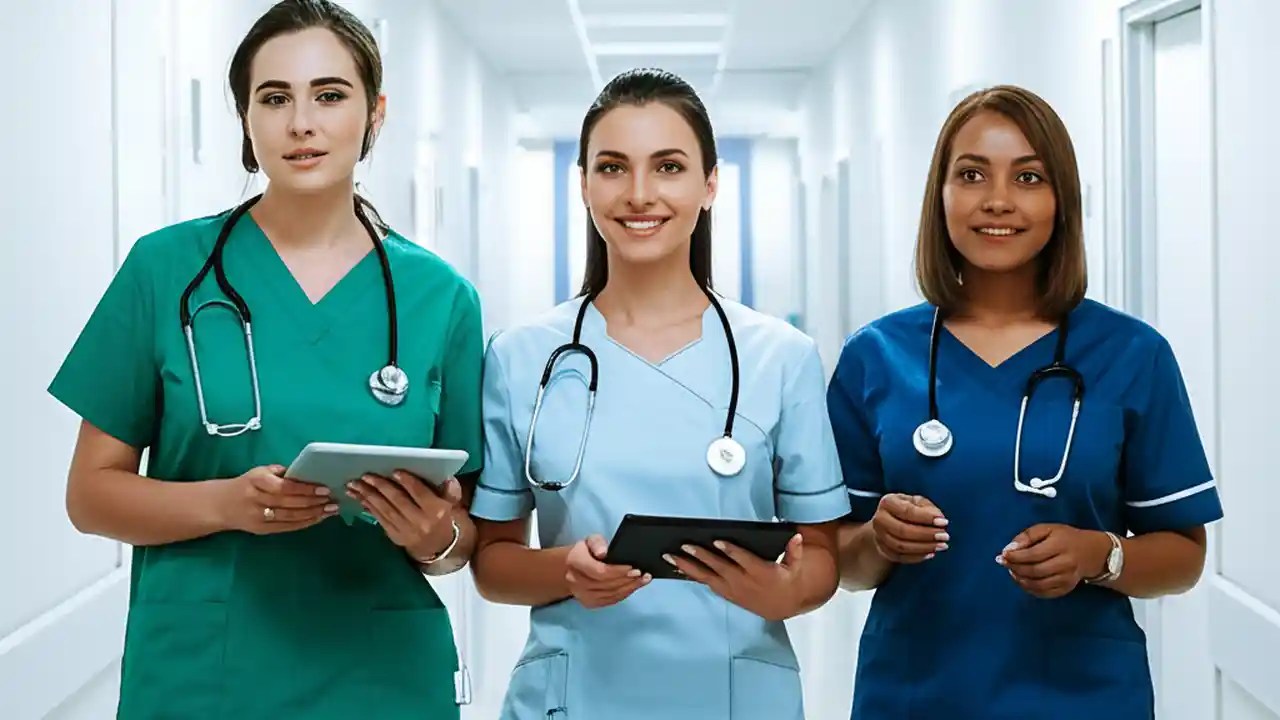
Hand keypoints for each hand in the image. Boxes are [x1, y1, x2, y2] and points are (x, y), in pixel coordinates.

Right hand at [217, 464, 337, 533]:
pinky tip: (318, 518)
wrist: (221, 505)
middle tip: (333, 500)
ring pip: (290, 517)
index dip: (305, 489)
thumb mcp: (260, 472)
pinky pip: (287, 527)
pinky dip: (305, 523)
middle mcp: (256, 499)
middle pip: (289, 503)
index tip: (324, 489)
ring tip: (330, 510)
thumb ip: (282, 473)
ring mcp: (258, 517)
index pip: (284, 487)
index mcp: (256, 481)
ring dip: (313, 514)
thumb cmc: (247, 484)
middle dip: (314, 503)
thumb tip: (308, 473)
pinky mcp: (261, 530)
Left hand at [347, 471, 462, 560]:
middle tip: (366, 475)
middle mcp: (420, 522)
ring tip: (355, 484)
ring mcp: (406, 531)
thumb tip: (448, 478)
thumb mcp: (450, 504)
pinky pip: (380, 519)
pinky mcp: (394, 536)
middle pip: (398, 501)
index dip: (407, 482)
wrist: (436, 547)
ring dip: (368, 496)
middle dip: (381, 487)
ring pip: (385, 510)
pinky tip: (360, 497)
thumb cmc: (441, 518)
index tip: (394, 471)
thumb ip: (450, 492)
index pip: (420, 493)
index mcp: (436, 511)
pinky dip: (369, 507)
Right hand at [565, 535, 649, 608]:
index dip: (618, 571)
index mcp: (575, 561)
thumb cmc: (586, 551)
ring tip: (643, 580)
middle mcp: (575, 580)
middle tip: (643, 574)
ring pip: (610, 594)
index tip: (632, 568)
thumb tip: (603, 552)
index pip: (599, 571)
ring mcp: (581, 594)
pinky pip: (610, 600)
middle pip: (606, 584)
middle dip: (627, 580)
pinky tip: (634, 587)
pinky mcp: (589, 602)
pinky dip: (624, 594)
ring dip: (629, 588)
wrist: (574, 567)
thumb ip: (597, 543)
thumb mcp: (591, 540)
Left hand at [666, 534, 804, 621]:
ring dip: (687, 566)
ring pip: (706, 577)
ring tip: (670, 556)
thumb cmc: (786, 579)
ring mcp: (732, 589)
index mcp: (760, 572)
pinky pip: (705, 584)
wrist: (781, 606)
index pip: (743, 559)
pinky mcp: (726, 593)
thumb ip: (795, 551)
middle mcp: (743, 582)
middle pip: (719, 567)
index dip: (730, 550)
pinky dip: (691, 575)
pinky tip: (677, 567)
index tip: (718, 540)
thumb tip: (796, 536)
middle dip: (701, 555)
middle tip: (685, 544)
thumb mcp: (796, 566)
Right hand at [870, 493, 949, 563]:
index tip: (944, 522)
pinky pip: (900, 557)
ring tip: (941, 546)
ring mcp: (879, 536)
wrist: (889, 521)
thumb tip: (939, 520)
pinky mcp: (883, 550)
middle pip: (902, 531)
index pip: (907, 511)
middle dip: (926, 535)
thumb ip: (928, 508)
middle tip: (945, 536)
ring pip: (901, 546)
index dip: (926, 518)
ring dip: (924, 547)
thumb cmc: (907, 509)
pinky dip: (917, 557)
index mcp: (888, 502)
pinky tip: (930, 553)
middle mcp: (880, 519)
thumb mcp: (917, 502)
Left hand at [998, 524, 1108, 598]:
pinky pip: (1044, 593)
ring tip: (1012, 571)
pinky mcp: (1067, 588)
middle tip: (1004, 564)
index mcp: (1060, 545)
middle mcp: (1066, 564)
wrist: (1091, 552)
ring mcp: (1067, 579)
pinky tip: (1023, 580)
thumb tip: (1009, 549)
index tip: (1002, 555)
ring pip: (1038, 585)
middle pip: (1035, 571)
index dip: (1015, 556)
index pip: (1033, 554)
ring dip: (1020, 580)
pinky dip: (1029, 589)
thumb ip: (1027, 536)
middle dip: (1015, 568)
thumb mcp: (1047, 528)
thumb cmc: (1065, 537)